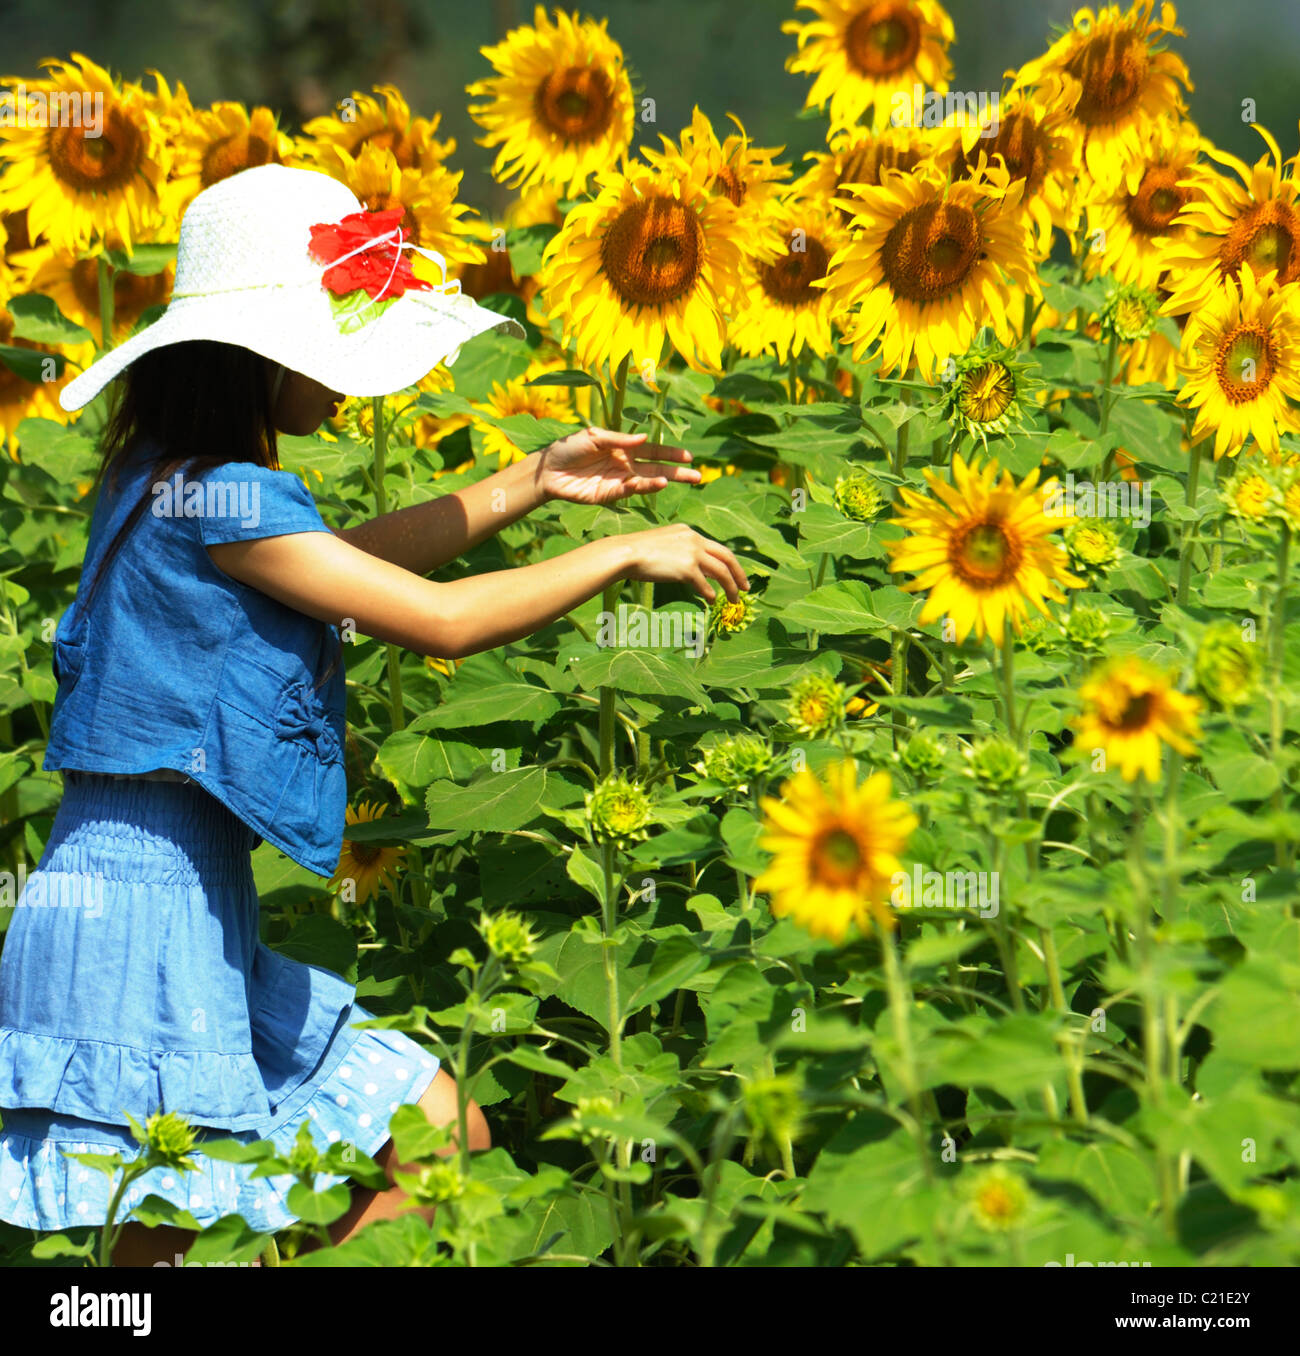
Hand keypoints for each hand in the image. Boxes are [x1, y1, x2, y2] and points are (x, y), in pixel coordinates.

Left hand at [537, 426, 701, 505]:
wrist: (548, 470)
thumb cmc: (569, 448)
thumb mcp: (594, 436)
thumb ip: (620, 439)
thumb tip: (645, 437)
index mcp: (624, 448)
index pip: (654, 450)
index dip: (671, 453)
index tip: (688, 456)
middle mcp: (626, 464)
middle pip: (657, 468)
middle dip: (677, 472)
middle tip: (698, 476)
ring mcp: (620, 481)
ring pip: (648, 482)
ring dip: (665, 481)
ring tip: (681, 479)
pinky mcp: (610, 495)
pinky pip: (631, 491)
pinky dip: (645, 487)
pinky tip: (657, 483)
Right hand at [621, 523, 749, 603]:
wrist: (626, 553)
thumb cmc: (638, 552)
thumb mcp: (664, 545)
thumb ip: (681, 552)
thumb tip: (694, 571)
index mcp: (689, 532)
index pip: (716, 547)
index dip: (728, 562)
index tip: (734, 573)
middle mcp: (694, 539)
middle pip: (727, 556)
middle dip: (739, 573)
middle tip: (746, 587)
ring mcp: (692, 553)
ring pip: (722, 572)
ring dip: (731, 587)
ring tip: (735, 600)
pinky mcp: (687, 568)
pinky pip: (706, 585)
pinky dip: (711, 594)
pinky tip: (712, 601)